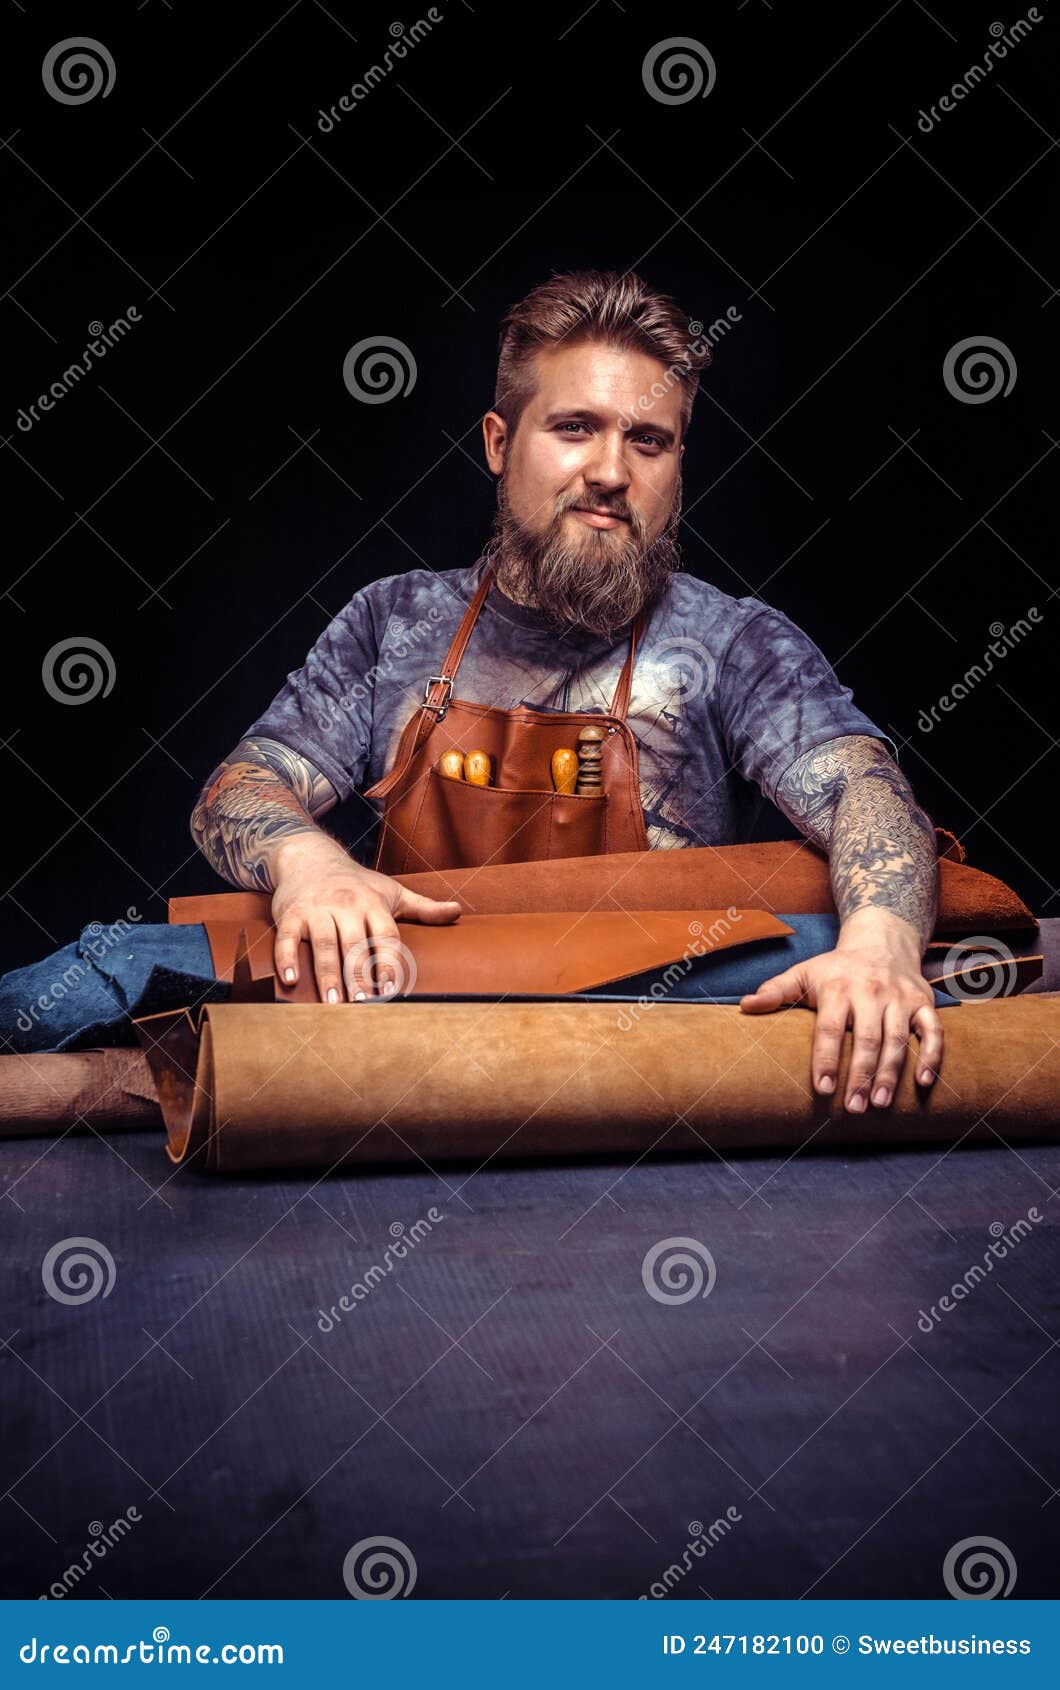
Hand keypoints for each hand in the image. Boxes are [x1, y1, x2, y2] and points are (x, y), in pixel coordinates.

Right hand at [269, 833, 460, 1001]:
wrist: (309, 856)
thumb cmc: (357, 882)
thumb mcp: (392, 891)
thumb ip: (424, 907)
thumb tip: (458, 912)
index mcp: (373, 903)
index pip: (385, 936)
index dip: (389, 963)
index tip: (390, 990)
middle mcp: (346, 905)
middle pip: (354, 944)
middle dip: (358, 975)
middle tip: (362, 1004)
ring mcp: (317, 909)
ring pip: (323, 943)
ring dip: (327, 974)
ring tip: (331, 1003)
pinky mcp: (291, 913)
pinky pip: (287, 937)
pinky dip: (287, 957)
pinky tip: (290, 980)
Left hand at [738, 909, 943, 1111]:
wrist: (882, 941)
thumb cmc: (836, 968)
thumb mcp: (804, 973)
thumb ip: (776, 991)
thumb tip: (744, 1006)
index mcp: (837, 987)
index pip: (829, 1028)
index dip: (826, 1059)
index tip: (823, 1089)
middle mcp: (870, 991)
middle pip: (866, 1038)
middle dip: (861, 1075)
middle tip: (854, 1108)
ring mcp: (900, 998)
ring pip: (898, 1038)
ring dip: (891, 1073)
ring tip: (880, 1104)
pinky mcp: (924, 1002)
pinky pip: (933, 1030)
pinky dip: (931, 1055)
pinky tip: (923, 1082)